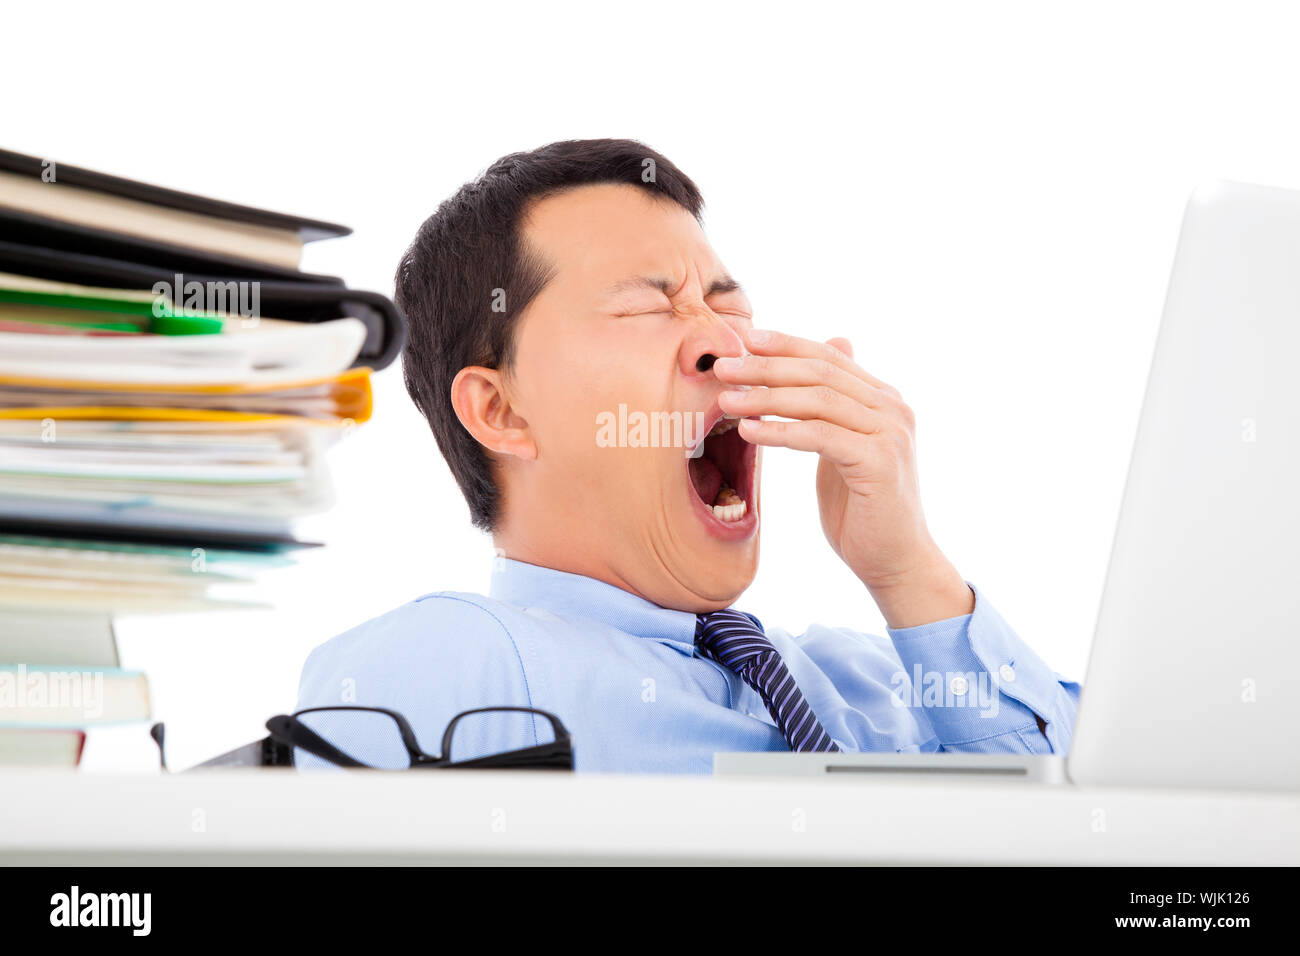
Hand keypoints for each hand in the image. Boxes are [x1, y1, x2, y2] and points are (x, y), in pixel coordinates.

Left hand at [715, 327, 973, 627]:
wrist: (894, 560)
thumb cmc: (861, 508)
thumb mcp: (841, 447)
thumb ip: (833, 405)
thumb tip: (834, 346)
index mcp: (884, 399)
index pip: (828, 357)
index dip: (785, 345)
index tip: (743, 339)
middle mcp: (893, 409)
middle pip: (821, 373)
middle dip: (767, 367)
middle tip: (724, 367)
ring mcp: (890, 433)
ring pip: (819, 400)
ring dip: (766, 397)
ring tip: (726, 400)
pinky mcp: (880, 462)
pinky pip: (819, 436)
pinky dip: (780, 430)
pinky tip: (748, 431)